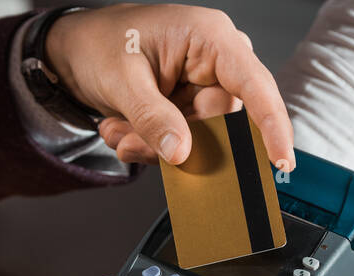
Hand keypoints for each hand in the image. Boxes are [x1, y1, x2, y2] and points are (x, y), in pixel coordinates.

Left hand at [44, 4, 293, 167]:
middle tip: (130, 139)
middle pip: (221, 122)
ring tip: (118, 128)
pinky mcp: (186, 107)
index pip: (254, 84)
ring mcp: (200, 86)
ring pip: (198, 138)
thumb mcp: (122, 81)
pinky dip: (150, 143)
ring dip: (154, 143)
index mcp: (209, 38)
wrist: (73, 51)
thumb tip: (182, 153)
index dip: (271, 124)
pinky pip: (181, 140)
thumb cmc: (98, 44)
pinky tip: (122, 127)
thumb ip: (153, 119)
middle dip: (176, 139)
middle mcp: (213, 61)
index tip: (280, 159)